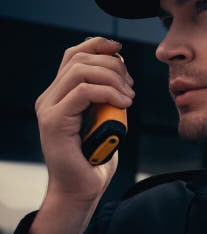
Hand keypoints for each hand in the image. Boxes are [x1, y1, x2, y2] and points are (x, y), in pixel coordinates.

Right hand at [30, 37, 134, 233]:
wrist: (81, 189)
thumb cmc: (95, 158)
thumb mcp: (107, 118)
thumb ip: (108, 96)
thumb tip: (121, 73)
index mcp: (60, 94)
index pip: (74, 55)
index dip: (97, 45)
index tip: (121, 50)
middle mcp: (50, 98)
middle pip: (79, 58)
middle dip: (112, 64)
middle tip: (131, 86)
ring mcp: (49, 109)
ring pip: (81, 71)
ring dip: (113, 78)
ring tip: (129, 96)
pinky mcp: (55, 121)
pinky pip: (83, 91)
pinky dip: (109, 92)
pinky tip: (124, 103)